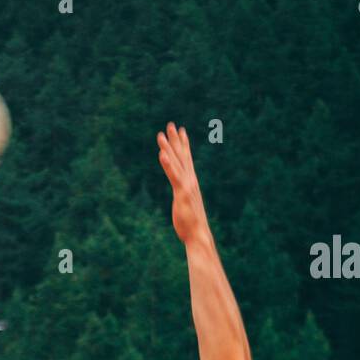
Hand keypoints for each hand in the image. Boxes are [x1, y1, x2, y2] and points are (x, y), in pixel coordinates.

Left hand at [157, 122, 208, 245]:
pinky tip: (161, 154)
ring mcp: (187, 185)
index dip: (184, 144)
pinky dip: (168, 164)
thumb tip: (184, 195)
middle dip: (176, 140)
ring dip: (169, 148)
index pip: (187, 159)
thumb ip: (185, 197)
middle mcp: (190, 180)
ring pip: (176, 162)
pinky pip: (173, 176)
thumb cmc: (192, 224)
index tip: (181, 131)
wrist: (199, 234)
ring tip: (161, 135)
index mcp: (191, 182)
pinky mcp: (182, 192)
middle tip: (171, 125)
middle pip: (182, 156)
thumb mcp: (186, 206)